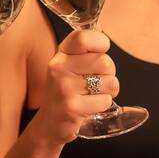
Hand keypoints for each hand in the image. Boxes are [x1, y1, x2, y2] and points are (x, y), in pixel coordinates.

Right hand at [34, 28, 118, 146]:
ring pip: (110, 82)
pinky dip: (103, 104)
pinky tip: (89, 106)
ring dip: (109, 90)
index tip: (101, 51)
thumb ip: (83, 51)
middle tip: (97, 81)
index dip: (100, 42)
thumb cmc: (65, 92)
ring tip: (94, 94)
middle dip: (109, 73)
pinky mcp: (73, 107)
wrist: (48, 124)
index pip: (83, 37)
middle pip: (105, 62)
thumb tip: (102, 34)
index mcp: (61, 55)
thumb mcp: (68, 66)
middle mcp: (60, 68)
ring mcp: (65, 88)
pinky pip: (105, 100)